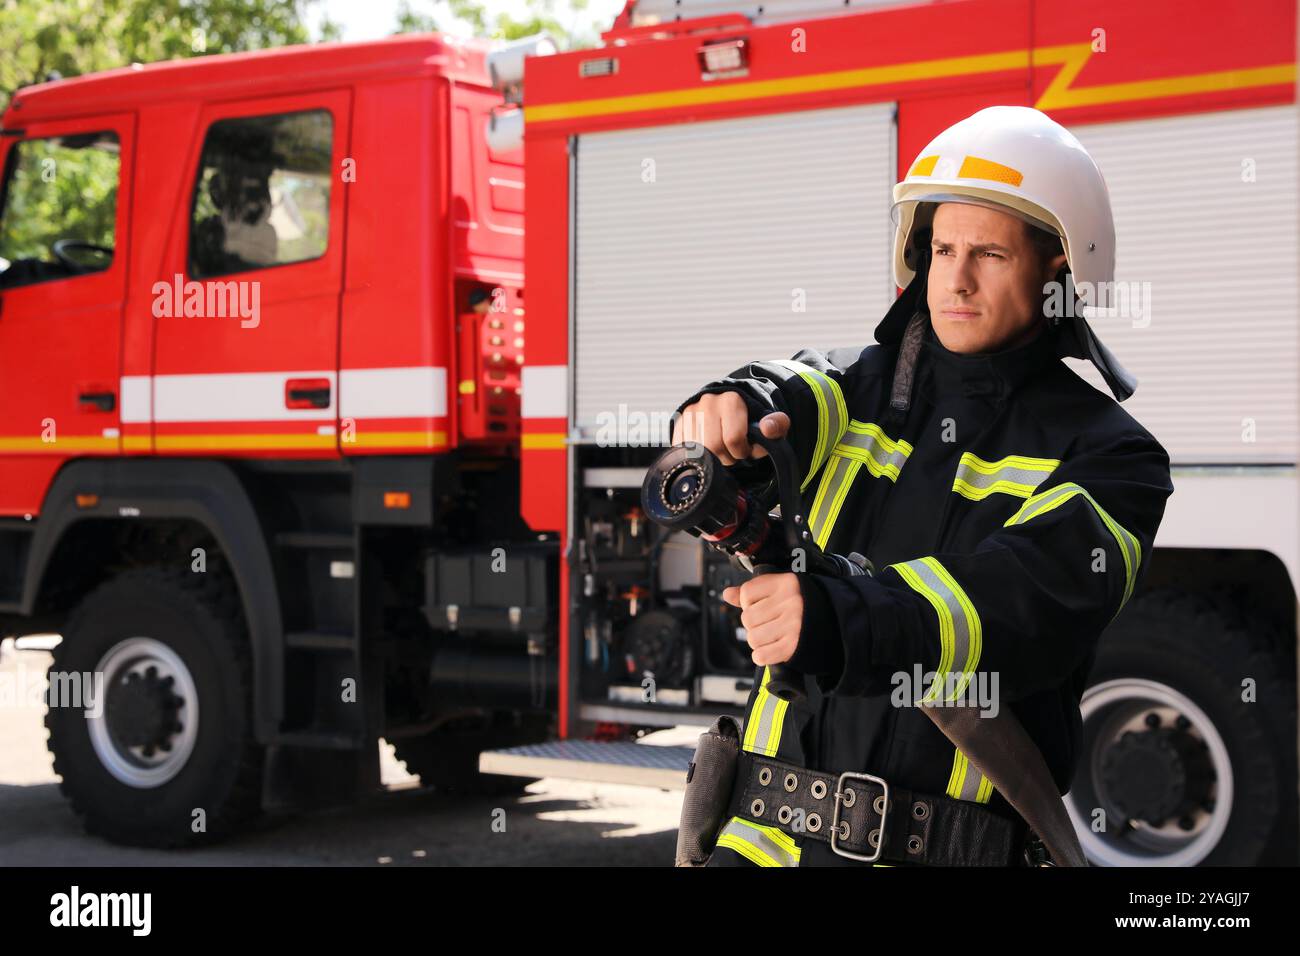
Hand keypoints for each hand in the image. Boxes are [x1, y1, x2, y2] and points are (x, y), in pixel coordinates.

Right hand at [672, 391, 789, 465]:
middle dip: (727, 457)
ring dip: (711, 458)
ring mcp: (691, 411)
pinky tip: (706, 451)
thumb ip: (777, 425)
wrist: (728, 406)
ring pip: (697, 451)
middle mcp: (708, 402)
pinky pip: (682, 448)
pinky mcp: (679, 421)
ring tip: (721, 452)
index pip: (733, 439)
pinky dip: (695, 456)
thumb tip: (768, 429)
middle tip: (733, 454)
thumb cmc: (750, 420)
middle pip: (714, 447)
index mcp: (732, 400)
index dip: (743, 451)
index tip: (746, 450)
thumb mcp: (769, 422)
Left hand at [722, 573, 801, 666]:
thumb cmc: (801, 603)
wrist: (832, 620)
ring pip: (752, 638)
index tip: (760, 605)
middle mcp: (790, 602)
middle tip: (767, 623)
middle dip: (753, 623)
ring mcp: (793, 625)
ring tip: (771, 635)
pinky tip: (772, 647)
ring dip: (757, 640)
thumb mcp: (780, 588)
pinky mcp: (793, 646)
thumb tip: (727, 594)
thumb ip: (752, 591)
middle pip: (747, 618)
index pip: (746, 593)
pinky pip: (760, 656)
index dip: (748, 602)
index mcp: (785, 583)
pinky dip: (762, 655)